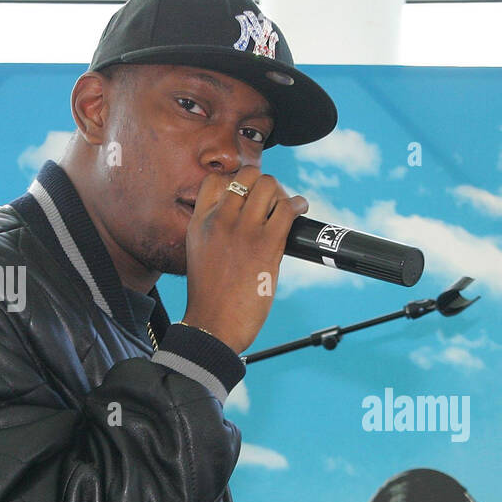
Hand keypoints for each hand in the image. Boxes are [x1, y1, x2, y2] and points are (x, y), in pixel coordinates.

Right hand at [183, 165, 307, 352]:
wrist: (213, 325)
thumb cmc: (210, 299)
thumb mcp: (200, 254)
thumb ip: (215, 232)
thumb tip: (242, 221)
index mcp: (200, 222)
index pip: (216, 180)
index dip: (236, 181)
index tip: (248, 194)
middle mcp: (220, 220)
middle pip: (246, 176)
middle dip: (263, 184)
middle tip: (271, 201)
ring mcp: (243, 230)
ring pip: (268, 185)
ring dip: (281, 193)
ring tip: (286, 207)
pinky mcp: (266, 244)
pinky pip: (287, 209)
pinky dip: (298, 205)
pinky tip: (300, 210)